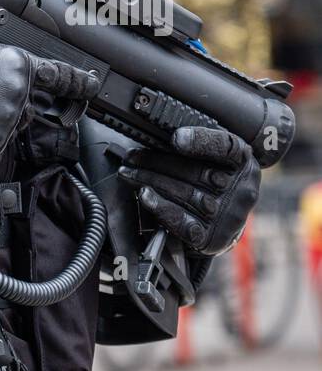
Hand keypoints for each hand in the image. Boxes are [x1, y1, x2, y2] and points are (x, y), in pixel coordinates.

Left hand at [118, 126, 260, 256]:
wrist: (223, 225)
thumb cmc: (213, 183)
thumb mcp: (217, 159)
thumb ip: (199, 146)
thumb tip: (159, 133)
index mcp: (243, 163)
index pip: (226, 147)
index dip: (201, 141)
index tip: (175, 137)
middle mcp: (240, 189)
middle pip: (194, 171)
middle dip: (155, 162)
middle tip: (131, 157)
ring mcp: (227, 216)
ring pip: (182, 193)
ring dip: (148, 181)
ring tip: (127, 173)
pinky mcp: (210, 237)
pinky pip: (182, 221)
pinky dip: (161, 207)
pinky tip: (145, 195)